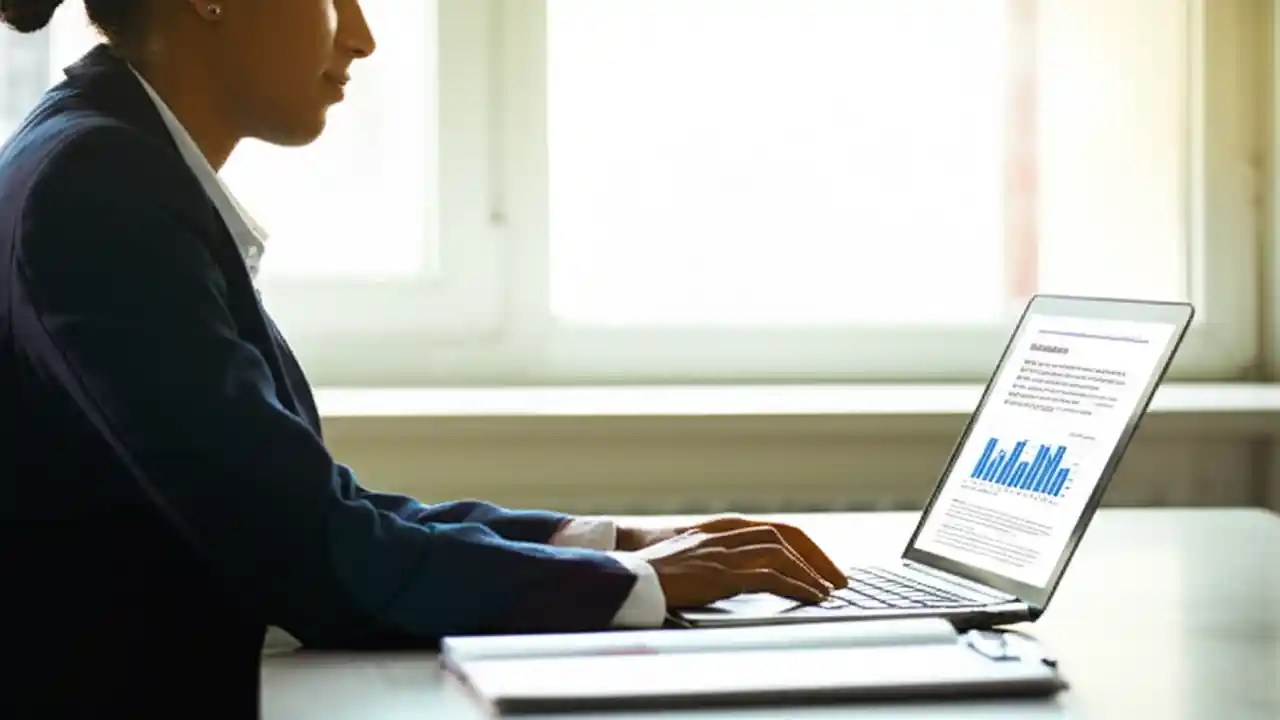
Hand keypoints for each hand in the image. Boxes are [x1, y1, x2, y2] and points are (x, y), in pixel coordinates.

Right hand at [628, 519, 845, 608]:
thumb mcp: (691, 555)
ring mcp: (723, 552)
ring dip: (810, 572)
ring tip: (827, 592)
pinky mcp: (720, 573)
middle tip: (836, 579)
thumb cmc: (655, 570)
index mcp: (721, 528)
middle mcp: (726, 534)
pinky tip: (810, 597)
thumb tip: (745, 572)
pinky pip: (769, 577)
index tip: (821, 564)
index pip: (775, 528)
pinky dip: (796, 586)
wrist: (627, 574)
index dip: (803, 545)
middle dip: (815, 556)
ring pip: (781, 553)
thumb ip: (718, 555)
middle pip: (784, 535)